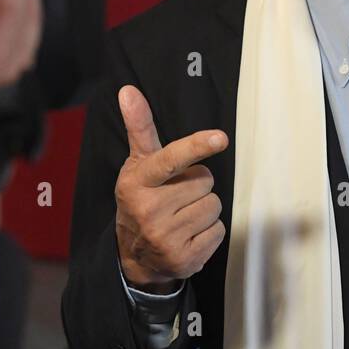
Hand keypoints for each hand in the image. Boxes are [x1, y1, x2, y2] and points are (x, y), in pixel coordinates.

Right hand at [114, 85, 227, 291]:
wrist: (133, 255)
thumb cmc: (142, 196)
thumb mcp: (138, 164)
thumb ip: (139, 127)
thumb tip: (128, 89)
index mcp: (138, 181)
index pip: (172, 159)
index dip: (197, 146)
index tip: (220, 137)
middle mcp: (149, 210)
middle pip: (205, 180)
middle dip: (197, 185)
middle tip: (176, 196)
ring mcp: (165, 237)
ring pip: (214, 205)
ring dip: (204, 208)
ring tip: (181, 215)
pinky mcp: (183, 259)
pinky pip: (219, 230)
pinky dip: (209, 231)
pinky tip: (188, 234)